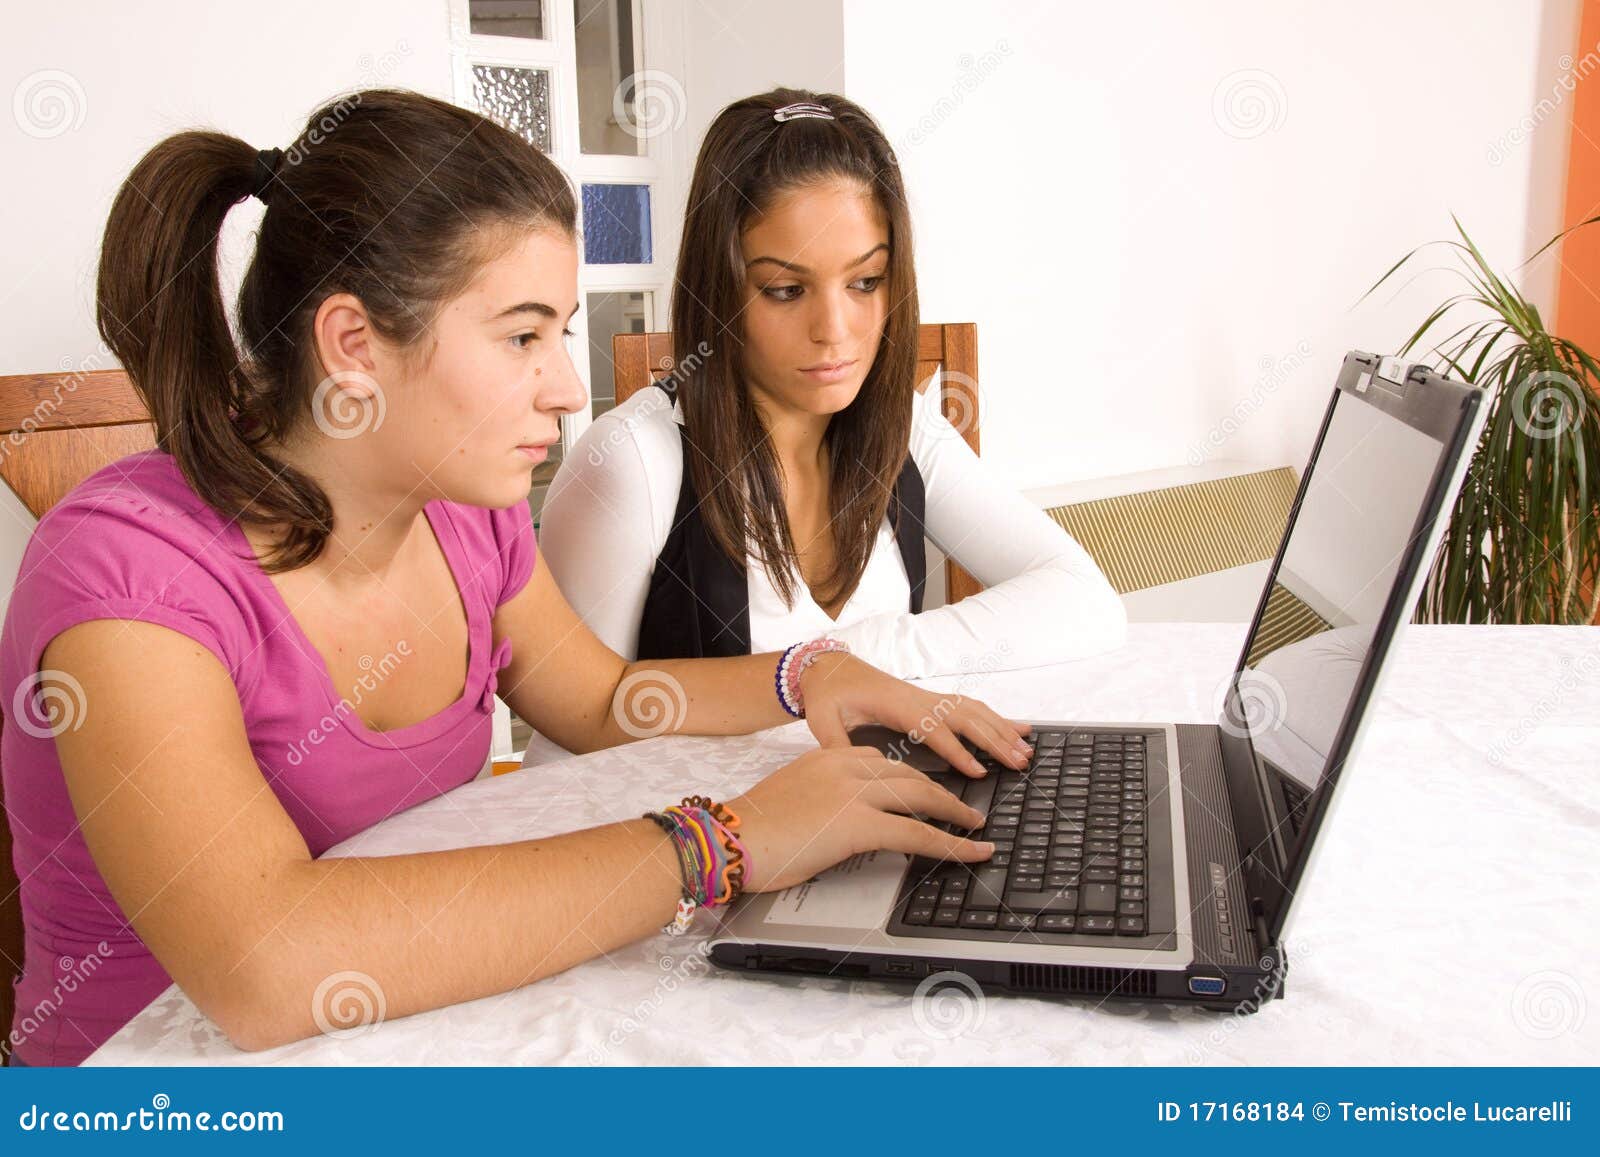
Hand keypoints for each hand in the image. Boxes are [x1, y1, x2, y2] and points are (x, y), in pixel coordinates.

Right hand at [726, 746, 994, 892]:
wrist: (727, 841)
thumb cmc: (749, 830)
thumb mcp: (789, 797)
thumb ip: (820, 797)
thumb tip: (836, 818)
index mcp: (827, 758)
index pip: (882, 762)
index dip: (911, 778)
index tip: (926, 790)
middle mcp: (844, 767)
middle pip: (908, 774)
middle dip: (941, 791)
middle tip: (964, 807)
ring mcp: (853, 794)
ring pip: (921, 796)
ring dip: (954, 812)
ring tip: (975, 825)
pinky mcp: (858, 824)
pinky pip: (917, 834)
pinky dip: (952, 844)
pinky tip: (971, 850)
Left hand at [794, 653, 1032, 776]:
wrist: (826, 668)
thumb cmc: (826, 695)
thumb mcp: (822, 721)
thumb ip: (836, 745)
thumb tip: (849, 771)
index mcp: (896, 706)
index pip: (934, 730)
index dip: (956, 752)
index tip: (978, 772)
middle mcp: (918, 699)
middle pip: (965, 719)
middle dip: (995, 741)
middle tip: (1019, 763)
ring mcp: (927, 698)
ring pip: (974, 712)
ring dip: (1002, 730)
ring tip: (1027, 750)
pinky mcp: (929, 701)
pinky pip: (968, 707)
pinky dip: (996, 717)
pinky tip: (1016, 727)